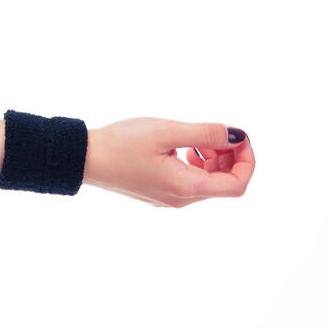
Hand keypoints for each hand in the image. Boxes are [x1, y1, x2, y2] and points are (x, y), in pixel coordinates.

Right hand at [84, 117, 254, 207]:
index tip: (237, 137)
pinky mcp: (157, 192)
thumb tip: (236, 136)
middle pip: (223, 184)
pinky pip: (189, 182)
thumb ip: (205, 133)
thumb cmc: (121, 144)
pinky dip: (195, 164)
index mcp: (186, 187)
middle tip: (216, 132)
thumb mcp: (166, 131)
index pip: (237, 184)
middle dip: (229, 156)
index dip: (247, 160)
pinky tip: (180, 148)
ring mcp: (168, 198)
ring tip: (195, 139)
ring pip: (206, 183)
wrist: (84, 158)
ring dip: (212, 159)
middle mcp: (180, 199)